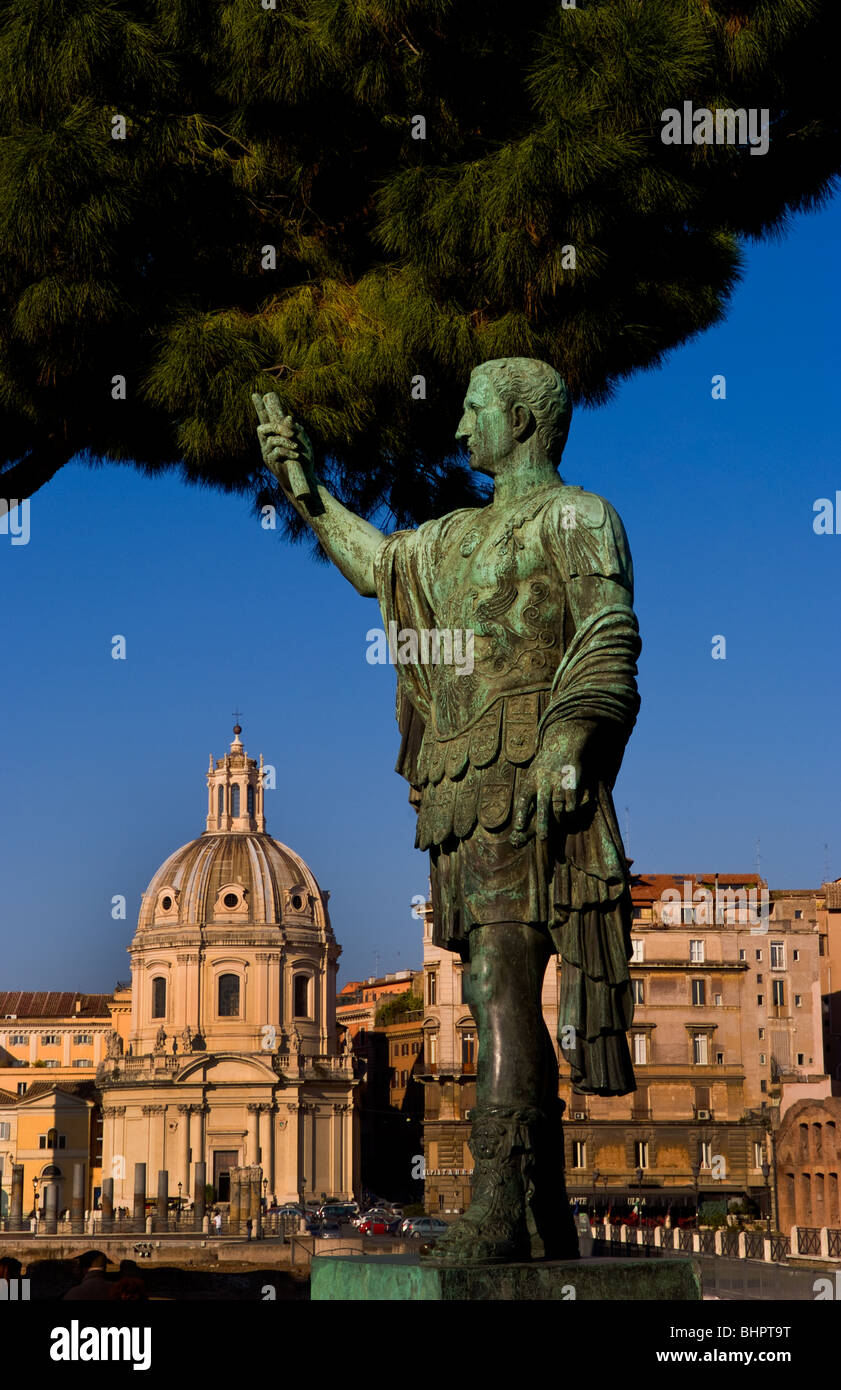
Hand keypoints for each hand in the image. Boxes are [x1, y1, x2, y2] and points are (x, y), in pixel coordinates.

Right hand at [253, 392, 315, 497]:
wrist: (304, 478)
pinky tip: (296, 455)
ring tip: (297, 446)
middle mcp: (267, 442)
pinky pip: (276, 451)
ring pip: (271, 440)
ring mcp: (267, 452)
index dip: (260, 407)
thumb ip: (295, 428)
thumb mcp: (303, 440)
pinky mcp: (270, 462)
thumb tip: (288, 417)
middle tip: (291, 432)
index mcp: (274, 434)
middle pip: (263, 427)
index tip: (255, 394)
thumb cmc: (304, 458)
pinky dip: (288, 451)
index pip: (265, 418)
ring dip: (285, 441)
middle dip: (276, 427)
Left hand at [510, 723, 592, 844]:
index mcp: (531, 779)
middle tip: (543, 838)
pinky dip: (571, 812)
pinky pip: (572, 805)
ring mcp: (560, 782)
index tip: (519, 828)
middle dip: (543, 824)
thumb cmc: (545, 764)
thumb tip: (521, 819)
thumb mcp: (532, 773)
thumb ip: (530, 793)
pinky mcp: (573, 783)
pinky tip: (570, 813)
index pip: (524, 798)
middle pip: (543, 807)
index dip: (521, 814)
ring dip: (559, 820)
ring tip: (559, 823)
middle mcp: (544, 781)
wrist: (564, 743)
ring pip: (559, 809)